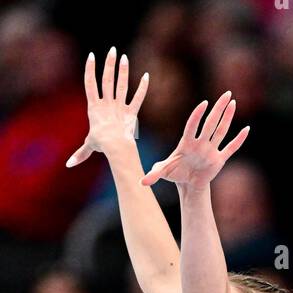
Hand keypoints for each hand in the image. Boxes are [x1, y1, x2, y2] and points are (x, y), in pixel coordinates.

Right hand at [66, 47, 148, 166]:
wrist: (117, 149)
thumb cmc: (102, 147)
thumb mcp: (89, 146)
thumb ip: (80, 153)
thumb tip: (68, 165)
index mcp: (94, 107)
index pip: (90, 84)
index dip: (90, 69)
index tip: (91, 56)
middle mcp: (106, 104)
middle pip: (106, 79)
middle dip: (108, 64)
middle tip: (112, 49)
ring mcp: (119, 107)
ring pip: (121, 85)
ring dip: (122, 70)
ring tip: (124, 57)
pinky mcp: (131, 113)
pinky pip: (138, 98)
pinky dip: (142, 88)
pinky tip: (146, 76)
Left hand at [140, 91, 248, 189]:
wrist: (187, 183)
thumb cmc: (174, 173)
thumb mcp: (163, 172)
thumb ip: (154, 174)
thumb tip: (141, 182)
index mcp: (186, 143)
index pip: (192, 126)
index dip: (198, 116)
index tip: (204, 104)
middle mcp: (200, 143)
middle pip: (211, 123)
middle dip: (218, 108)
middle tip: (227, 93)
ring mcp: (210, 150)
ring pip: (221, 131)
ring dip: (228, 117)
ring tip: (233, 102)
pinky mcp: (219, 159)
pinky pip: (230, 148)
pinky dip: (238, 140)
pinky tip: (246, 130)